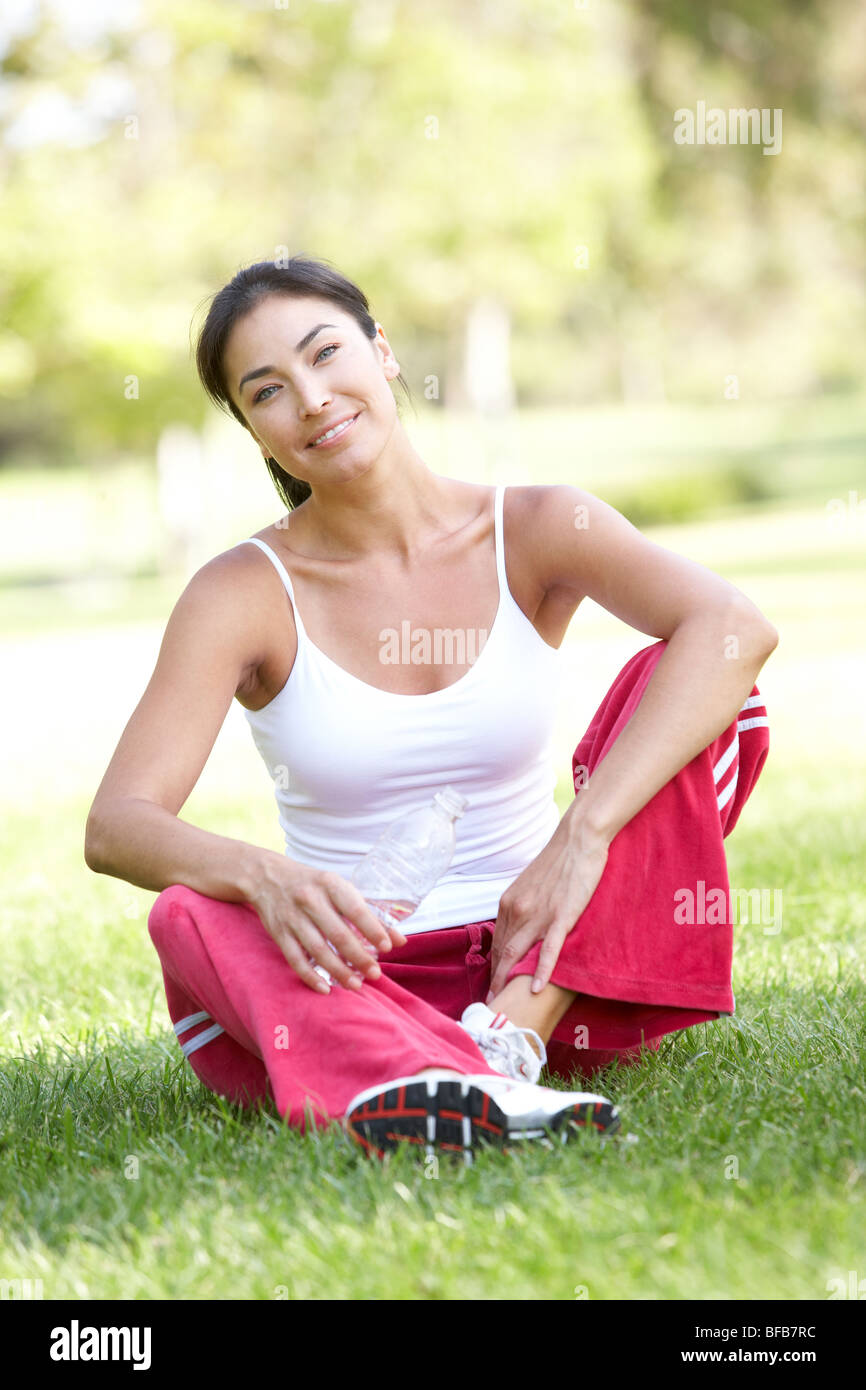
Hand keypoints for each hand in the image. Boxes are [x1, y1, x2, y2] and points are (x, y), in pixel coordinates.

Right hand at [250, 856, 406, 993]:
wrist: (267, 877)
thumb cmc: (313, 884)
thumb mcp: (340, 888)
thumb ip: (368, 912)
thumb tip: (399, 940)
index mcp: (330, 884)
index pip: (355, 909)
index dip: (373, 929)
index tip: (387, 947)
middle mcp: (310, 900)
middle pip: (338, 934)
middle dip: (359, 957)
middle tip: (375, 974)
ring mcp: (293, 918)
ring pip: (318, 950)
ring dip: (339, 971)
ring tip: (357, 985)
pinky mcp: (279, 934)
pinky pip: (295, 959)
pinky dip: (310, 976)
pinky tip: (326, 988)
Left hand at [488, 813, 610, 997]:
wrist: (578, 839)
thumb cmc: (558, 861)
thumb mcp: (531, 885)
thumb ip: (523, 906)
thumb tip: (521, 927)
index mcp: (509, 902)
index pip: (497, 941)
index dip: (494, 966)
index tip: (492, 984)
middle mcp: (517, 909)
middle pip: (502, 952)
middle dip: (495, 980)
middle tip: (493, 1005)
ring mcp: (539, 914)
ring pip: (518, 954)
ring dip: (509, 981)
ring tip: (505, 1005)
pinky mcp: (562, 916)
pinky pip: (549, 949)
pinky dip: (542, 970)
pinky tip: (537, 989)